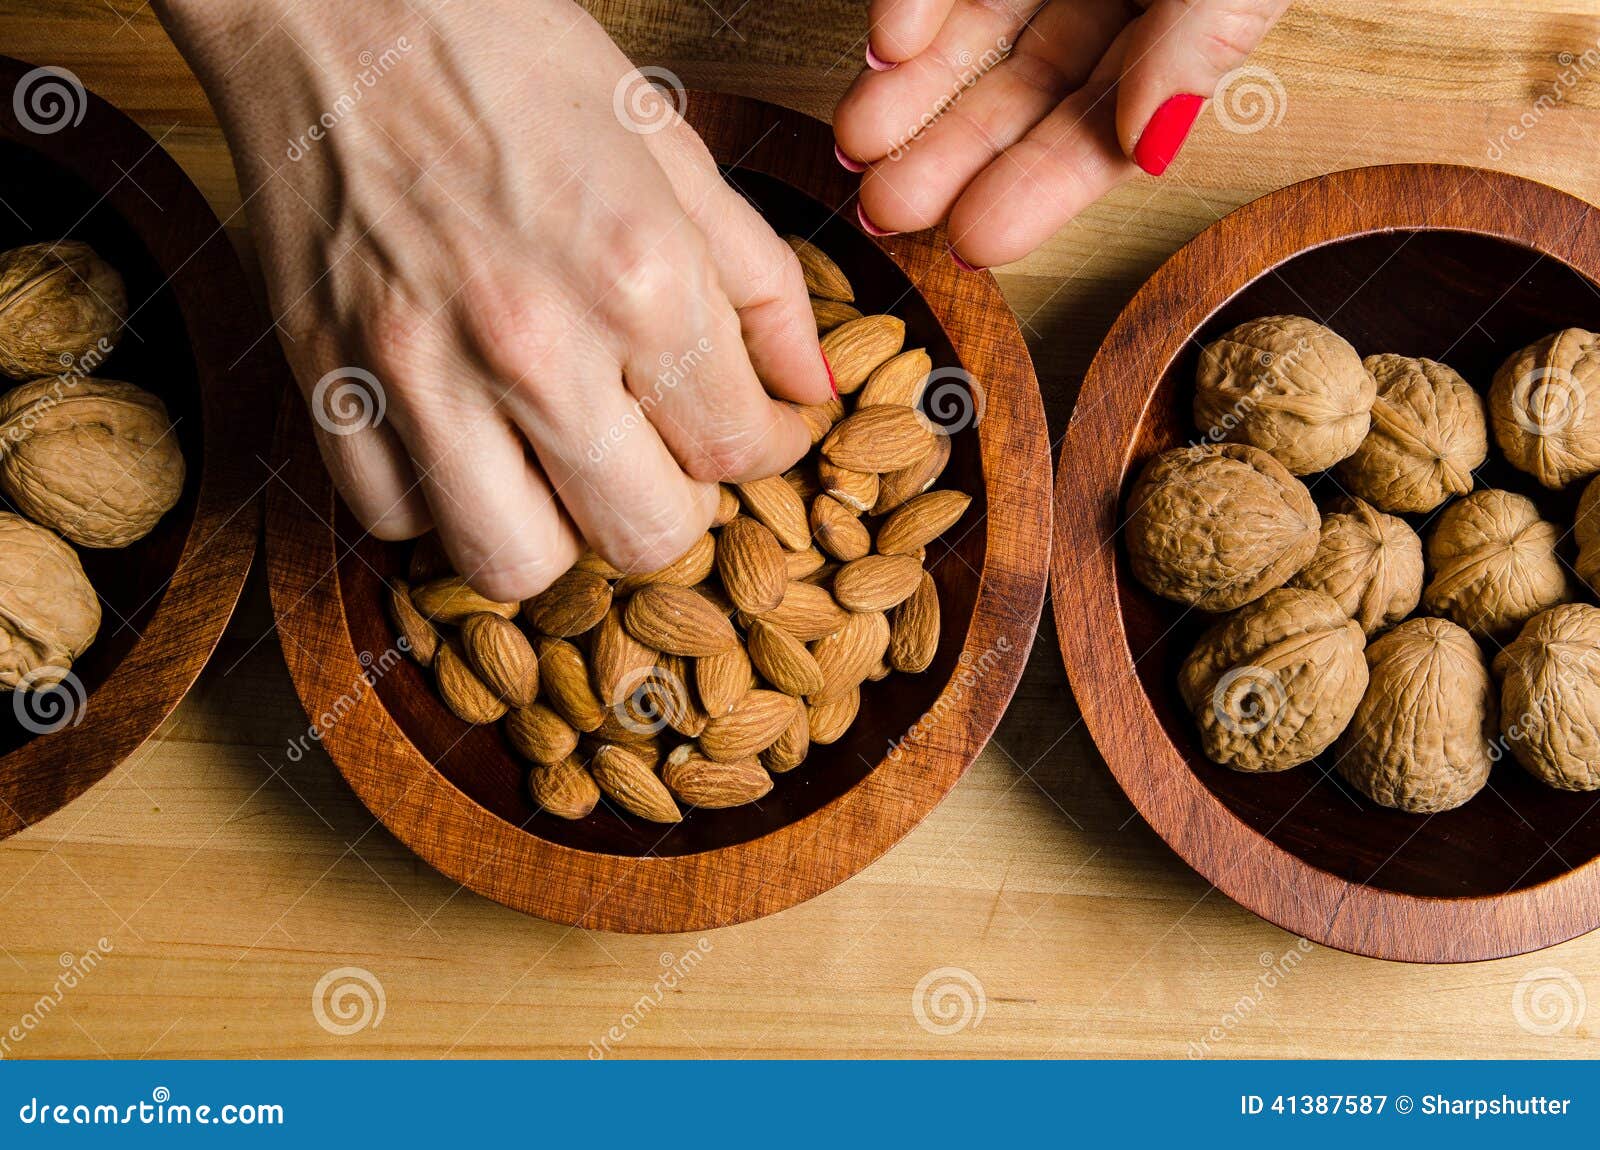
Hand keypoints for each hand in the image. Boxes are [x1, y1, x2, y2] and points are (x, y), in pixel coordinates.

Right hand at [155, 0, 830, 598]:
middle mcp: (533, 345)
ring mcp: (418, 377)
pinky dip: (441, 505)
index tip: (757, 431)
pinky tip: (467, 442)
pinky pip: (396, 523)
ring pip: (516, 566)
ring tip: (563, 470)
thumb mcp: (670, 145)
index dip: (770, 449)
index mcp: (639, 275)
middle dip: (677, 508)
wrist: (332, 0)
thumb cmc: (508, 55)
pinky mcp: (326, 388)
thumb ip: (761, 281)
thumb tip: (814, 385)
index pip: (740, 449)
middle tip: (666, 456)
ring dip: (558, 535)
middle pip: (645, 537)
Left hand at [833, 0, 1289, 267]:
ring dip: (914, 90)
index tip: (974, 239)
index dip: (1038, 186)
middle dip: (952, 152)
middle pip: (1025, 88)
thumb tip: (1149, 148)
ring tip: (858, 144)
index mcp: (1183, 17)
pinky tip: (887, 44)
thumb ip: (1204, 36)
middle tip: (889, 211)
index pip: (1106, 123)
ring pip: (978, 27)